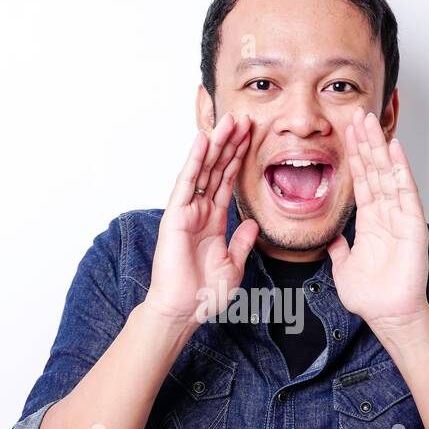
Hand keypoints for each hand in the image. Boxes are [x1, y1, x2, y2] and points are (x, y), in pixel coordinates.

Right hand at [145, 113, 258, 329]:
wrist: (184, 310)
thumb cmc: (204, 293)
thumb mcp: (234, 265)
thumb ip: (242, 242)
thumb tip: (253, 224)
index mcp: (213, 220)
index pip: (227, 180)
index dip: (239, 157)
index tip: (252, 136)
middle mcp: (199, 210)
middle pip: (217, 168)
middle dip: (231, 143)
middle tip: (245, 118)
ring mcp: (186, 211)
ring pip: (203, 170)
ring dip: (216, 144)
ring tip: (229, 121)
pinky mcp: (176, 216)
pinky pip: (187, 183)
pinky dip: (195, 161)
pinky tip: (204, 141)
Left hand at [327, 109, 428, 337]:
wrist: (388, 315)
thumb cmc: (371, 296)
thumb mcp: (344, 269)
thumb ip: (339, 252)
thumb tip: (332, 242)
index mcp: (370, 222)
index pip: (361, 180)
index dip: (354, 156)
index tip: (346, 132)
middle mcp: (386, 214)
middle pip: (374, 169)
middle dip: (365, 142)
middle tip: (357, 114)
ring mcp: (401, 216)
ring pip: (388, 174)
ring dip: (379, 147)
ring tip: (370, 121)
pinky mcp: (413, 224)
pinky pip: (406, 191)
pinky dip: (400, 169)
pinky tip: (394, 149)